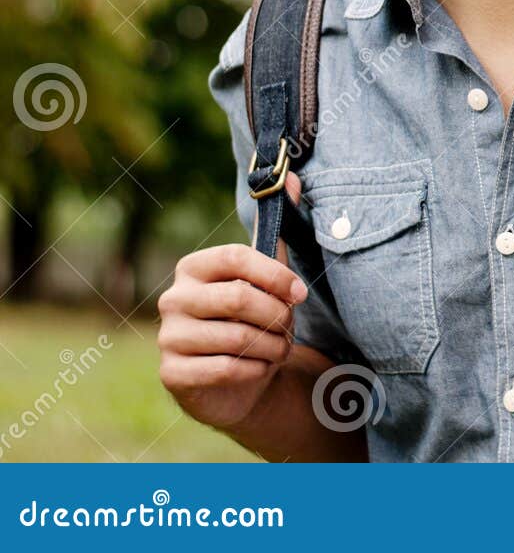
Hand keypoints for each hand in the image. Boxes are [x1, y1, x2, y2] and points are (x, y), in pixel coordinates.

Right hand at [157, 172, 307, 428]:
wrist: (236, 380)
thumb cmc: (253, 319)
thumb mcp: (266, 276)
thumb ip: (276, 233)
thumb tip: (294, 178)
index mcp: (194, 266)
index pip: (236, 257)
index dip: (275, 275)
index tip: (300, 292)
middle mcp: (173, 298)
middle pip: (238, 298)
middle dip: (277, 316)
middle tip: (289, 328)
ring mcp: (168, 336)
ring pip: (237, 337)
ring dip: (272, 346)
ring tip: (278, 348)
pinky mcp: (171, 373)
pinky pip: (225, 369)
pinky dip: (255, 370)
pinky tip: (259, 368)